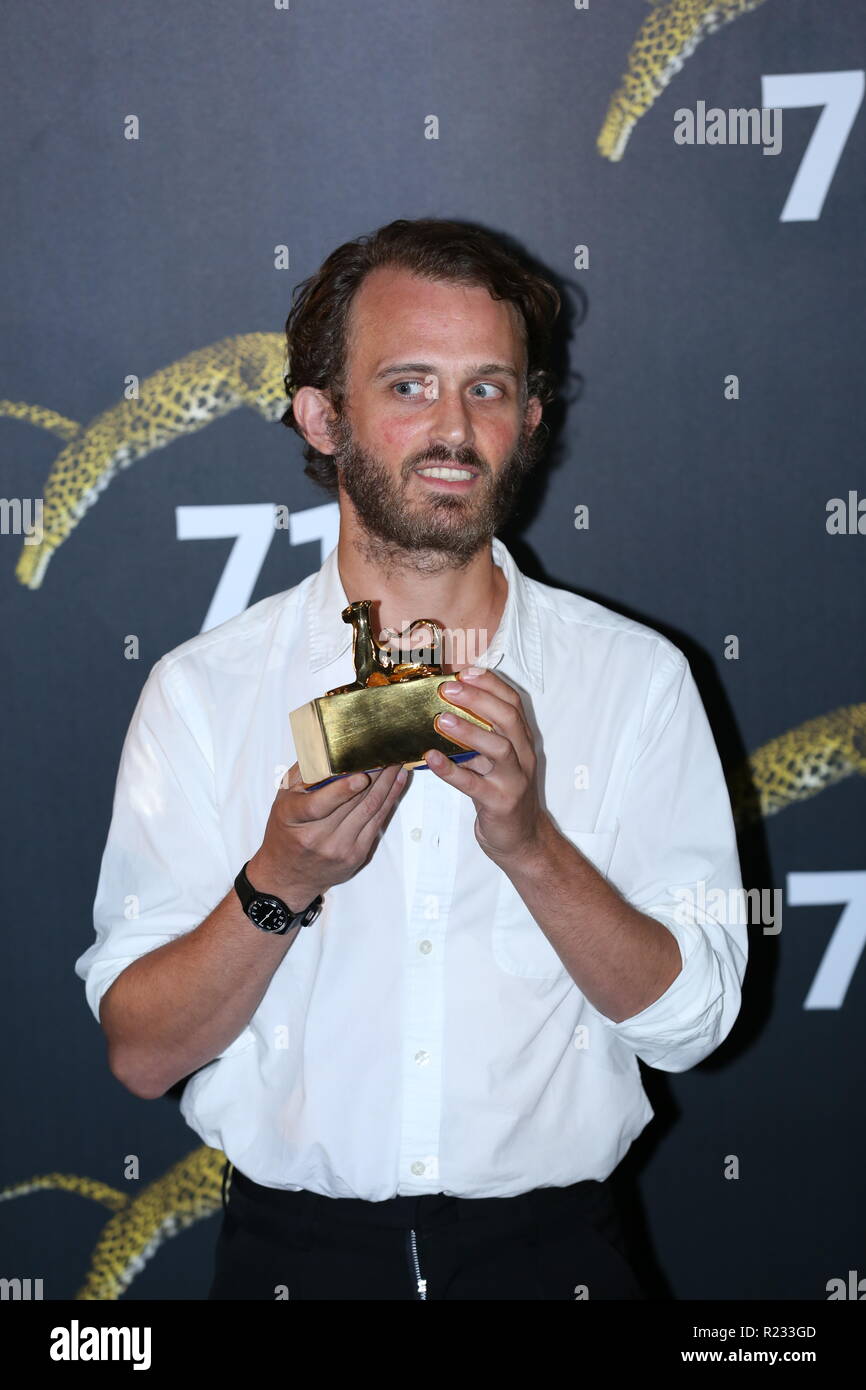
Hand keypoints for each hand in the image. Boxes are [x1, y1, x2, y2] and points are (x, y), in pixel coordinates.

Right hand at [250, 761, 408, 908]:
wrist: (287, 876)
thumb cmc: (285, 832)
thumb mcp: (282, 800)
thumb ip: (303, 774)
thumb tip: (328, 748)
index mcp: (294, 819)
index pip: (319, 805)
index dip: (343, 790)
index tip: (361, 775)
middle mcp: (317, 837)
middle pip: (353, 804)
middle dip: (375, 776)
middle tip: (388, 753)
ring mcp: (339, 849)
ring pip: (370, 811)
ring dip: (388, 786)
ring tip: (396, 765)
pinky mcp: (356, 856)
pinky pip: (377, 824)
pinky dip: (389, 802)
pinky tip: (396, 785)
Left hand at [427, 667, 550, 865]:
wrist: (521, 841)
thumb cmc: (502, 795)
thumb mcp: (495, 762)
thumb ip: (479, 738)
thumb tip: (446, 710)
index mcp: (522, 742)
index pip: (513, 704)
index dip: (491, 684)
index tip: (465, 672)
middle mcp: (523, 757)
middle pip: (508, 719)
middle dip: (479, 699)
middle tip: (448, 689)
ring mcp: (514, 781)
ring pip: (499, 748)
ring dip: (469, 731)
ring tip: (440, 720)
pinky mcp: (500, 804)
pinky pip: (474, 785)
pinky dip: (452, 771)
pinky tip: (431, 758)